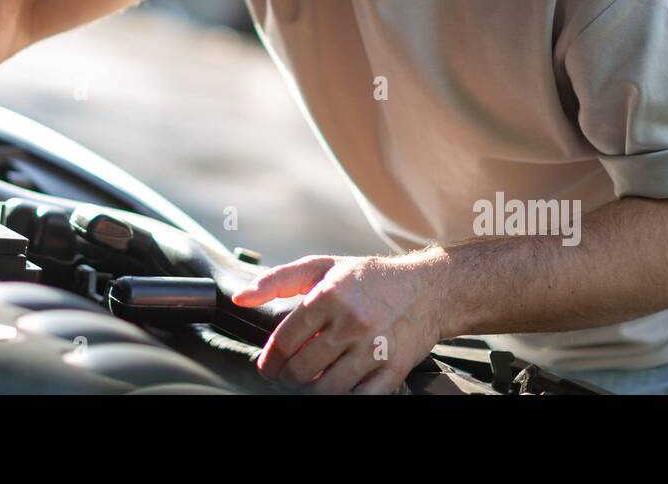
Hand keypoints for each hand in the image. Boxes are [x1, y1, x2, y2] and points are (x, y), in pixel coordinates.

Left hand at [230, 251, 446, 393]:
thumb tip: (240, 298)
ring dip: (310, 391)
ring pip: (327, 389)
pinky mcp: (394, 370)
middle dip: (287, 377)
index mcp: (330, 295)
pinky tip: (336, 388)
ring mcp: (374, 348)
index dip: (270, 359)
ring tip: (307, 383)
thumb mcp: (322, 267)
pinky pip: (359, 399)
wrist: (427, 289)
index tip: (267, 366)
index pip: (285, 340)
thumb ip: (278, 280)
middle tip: (286, 376)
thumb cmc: (369, 279)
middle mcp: (352, 322)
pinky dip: (342, 398)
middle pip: (302, 369)